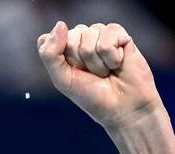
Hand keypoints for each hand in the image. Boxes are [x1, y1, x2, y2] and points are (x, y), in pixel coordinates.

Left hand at [37, 21, 161, 130]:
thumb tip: (61, 24)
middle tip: (95, 75)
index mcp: (65, 47)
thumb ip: (50, 54)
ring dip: (98, 62)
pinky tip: (118, 64)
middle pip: (72, 37)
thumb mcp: (63, 80)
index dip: (64, 60)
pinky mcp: (119, 34)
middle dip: (82, 61)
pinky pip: (107, 38)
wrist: (124, 109)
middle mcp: (82, 37)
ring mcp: (101, 34)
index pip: (52, 39)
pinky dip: (112, 57)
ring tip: (107, 72)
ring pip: (89, 36)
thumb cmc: (93, 97)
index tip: (76, 75)